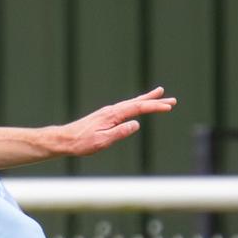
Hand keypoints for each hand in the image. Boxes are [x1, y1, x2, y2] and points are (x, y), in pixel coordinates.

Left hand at [51, 87, 175, 157]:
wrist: (65, 139)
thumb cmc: (82, 143)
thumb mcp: (102, 141)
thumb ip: (120, 132)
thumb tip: (136, 124)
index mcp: (113, 115)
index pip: (138, 108)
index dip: (154, 107)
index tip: (168, 107)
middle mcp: (112, 110)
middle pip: (138, 102)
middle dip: (155, 101)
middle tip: (173, 100)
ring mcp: (109, 111)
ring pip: (132, 103)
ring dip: (147, 99)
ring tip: (160, 94)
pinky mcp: (106, 115)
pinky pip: (126, 107)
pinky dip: (136, 103)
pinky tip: (138, 105)